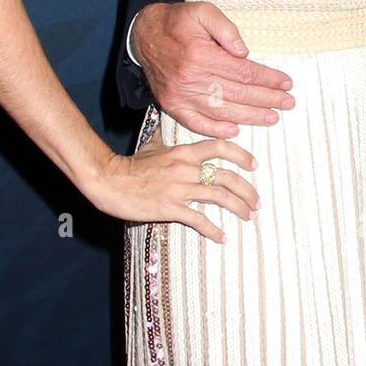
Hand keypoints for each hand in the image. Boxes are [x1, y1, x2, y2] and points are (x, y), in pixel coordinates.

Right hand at [87, 134, 260, 244]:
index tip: (254, 165)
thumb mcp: (155, 146)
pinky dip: (213, 229)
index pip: (220, 148)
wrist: (108, 180)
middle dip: (247, 190)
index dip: (241, 156)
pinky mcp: (169, 207)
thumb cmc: (131, 165)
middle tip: (257, 201)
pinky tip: (223, 237)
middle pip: (227, 176)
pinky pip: (198, 219)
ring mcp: (179, 188)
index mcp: (184, 152)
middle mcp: (186, 168)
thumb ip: (171, 141)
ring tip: (248, 216)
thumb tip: (174, 128)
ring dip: (238, 207)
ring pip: (219, 196)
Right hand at [132, 2, 294, 137]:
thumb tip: (245, 53)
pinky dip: (216, 129)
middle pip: (238, 94)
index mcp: (201, 55)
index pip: (244, 72)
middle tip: (288, 103)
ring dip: (249, 117)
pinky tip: (235, 130)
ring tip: (272, 118)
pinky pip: (195, 122)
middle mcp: (191, 78)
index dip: (268, 79)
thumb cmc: (178, 20)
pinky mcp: (171, 104)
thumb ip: (226, 29)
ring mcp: (180, 95)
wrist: (144, 34)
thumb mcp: (203, 11)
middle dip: (267, 100)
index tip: (286, 83)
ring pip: (221, 110)